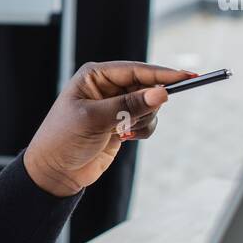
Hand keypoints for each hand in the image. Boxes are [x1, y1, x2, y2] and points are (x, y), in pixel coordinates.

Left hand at [23, 60, 197, 196]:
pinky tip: (125, 138)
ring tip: (121, 132)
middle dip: (147, 105)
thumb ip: (129, 106)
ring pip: (150, 105)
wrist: (55, 172)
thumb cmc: (64, 140)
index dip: (162, 74)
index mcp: (95, 76)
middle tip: (131, 121)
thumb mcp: (95, 119)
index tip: (187, 77)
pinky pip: (147, 121)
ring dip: (144, 120)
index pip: (136, 70)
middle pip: (147, 86)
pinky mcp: (122, 123)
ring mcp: (116, 105)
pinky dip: (143, 130)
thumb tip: (162, 93)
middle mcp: (107, 87)